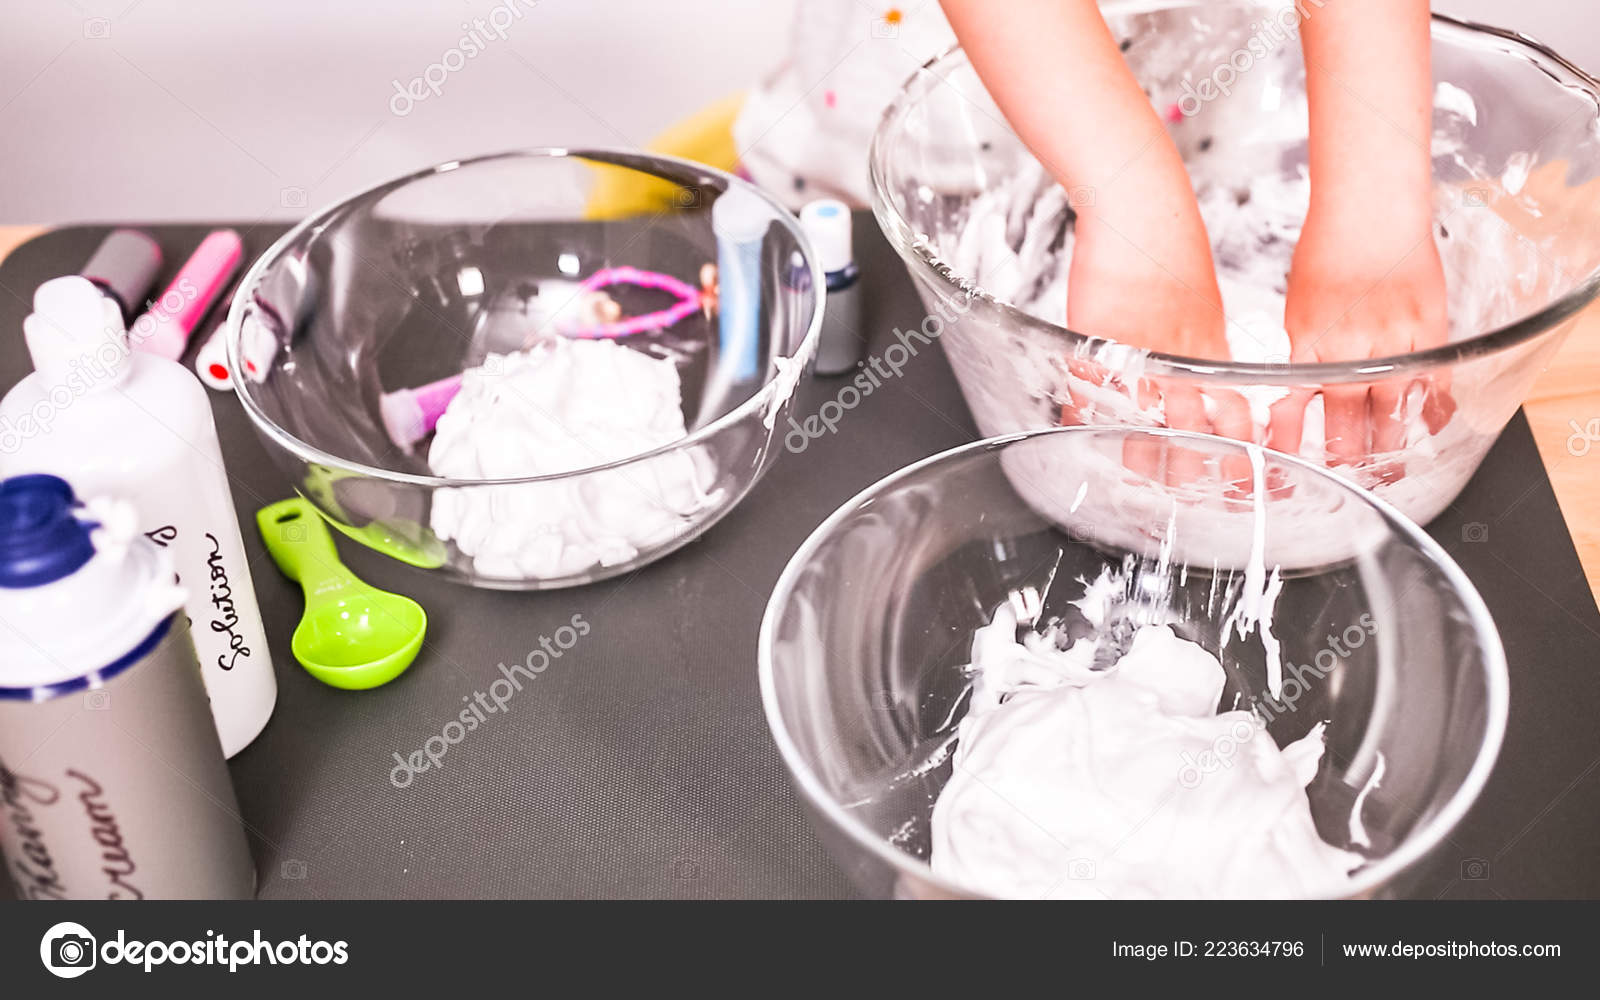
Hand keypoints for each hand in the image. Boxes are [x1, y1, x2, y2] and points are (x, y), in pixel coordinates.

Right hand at [1060, 156, 1253, 488]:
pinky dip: (1086, 419)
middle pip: (1194, 434)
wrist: (1141, 211)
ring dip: (1142, 460)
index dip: (1244, 453)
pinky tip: (1079, 433)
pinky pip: (1093, 395)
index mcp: (1212, 351)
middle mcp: (1182, 361)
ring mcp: (1140, 356)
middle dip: (1194, 474)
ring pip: (1147, 425)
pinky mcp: (1100, 343)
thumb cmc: (1170, 249)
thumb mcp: (1203, 303)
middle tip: (1190, 501)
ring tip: (1134, 482)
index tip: (1248, 482)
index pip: (1237, 416)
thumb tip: (1211, 380)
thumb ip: (1204, 346)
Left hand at [1268, 210, 1452, 474]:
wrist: (1370, 212)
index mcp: (1307, 348)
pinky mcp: (1428, 337)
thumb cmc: (1326, 252)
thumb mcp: (1296, 310)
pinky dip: (1432, 411)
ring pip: (1393, 415)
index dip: (1290, 445)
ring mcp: (1392, 348)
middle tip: (1346, 476)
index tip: (1287, 467)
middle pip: (1348, 426)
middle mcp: (1348, 355)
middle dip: (1345, 458)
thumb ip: (1302, 352)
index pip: (1292, 412)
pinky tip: (1429, 425)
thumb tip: (1295, 387)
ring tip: (1389, 468)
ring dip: (1390, 446)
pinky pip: (1434, 386)